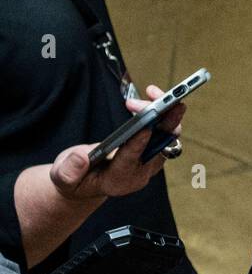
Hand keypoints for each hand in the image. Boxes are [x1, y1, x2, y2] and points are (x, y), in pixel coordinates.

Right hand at [51, 85, 185, 200]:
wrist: (86, 182)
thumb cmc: (74, 178)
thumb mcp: (64, 178)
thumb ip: (70, 171)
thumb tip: (82, 157)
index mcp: (118, 181)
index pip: (131, 161)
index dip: (138, 144)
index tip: (145, 127)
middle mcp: (140, 172)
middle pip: (159, 147)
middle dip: (161, 123)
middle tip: (159, 102)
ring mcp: (149, 161)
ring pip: (166, 136)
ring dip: (163, 112)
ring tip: (151, 92)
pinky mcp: (151, 150)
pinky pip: (164, 130)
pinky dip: (162, 112)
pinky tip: (152, 94)